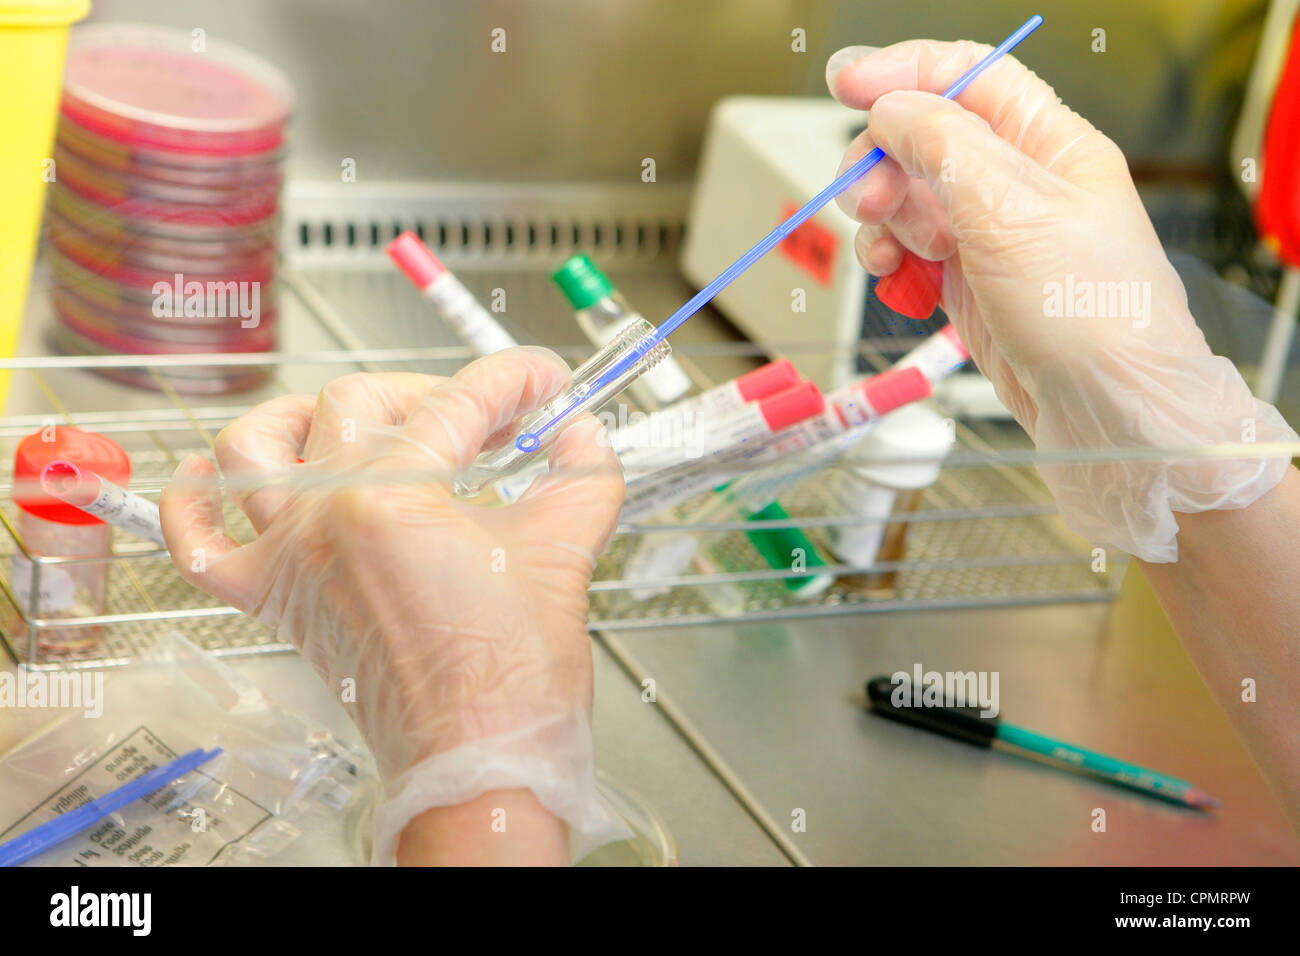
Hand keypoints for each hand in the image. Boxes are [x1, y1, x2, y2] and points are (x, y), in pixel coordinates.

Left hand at [160, 347, 628, 860]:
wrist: (480, 756)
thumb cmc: (511, 681)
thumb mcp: (564, 550)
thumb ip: (581, 474)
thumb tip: (582, 436)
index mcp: (392, 499)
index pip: (456, 405)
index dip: (511, 382)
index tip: (541, 385)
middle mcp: (326, 519)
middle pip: (355, 404)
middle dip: (427, 391)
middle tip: (481, 416)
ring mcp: (293, 559)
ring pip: (254, 451)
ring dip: (296, 417)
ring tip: (351, 419)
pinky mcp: (279, 603)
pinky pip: (200, 548)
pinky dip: (194, 504)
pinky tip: (212, 474)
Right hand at [827, 40, 1295, 560]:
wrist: (1109, 414)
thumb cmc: (1094, 315)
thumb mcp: (1013, 211)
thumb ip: (943, 146)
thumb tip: (892, 108)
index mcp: (1050, 144)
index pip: (969, 77)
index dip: (904, 72)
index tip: (847, 85)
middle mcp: (1019, 185)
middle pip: (925, 140)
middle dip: (883, 162)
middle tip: (865, 194)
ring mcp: (991, 238)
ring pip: (908, 201)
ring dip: (880, 219)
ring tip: (883, 252)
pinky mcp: (969, 287)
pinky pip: (910, 255)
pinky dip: (889, 264)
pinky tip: (893, 281)